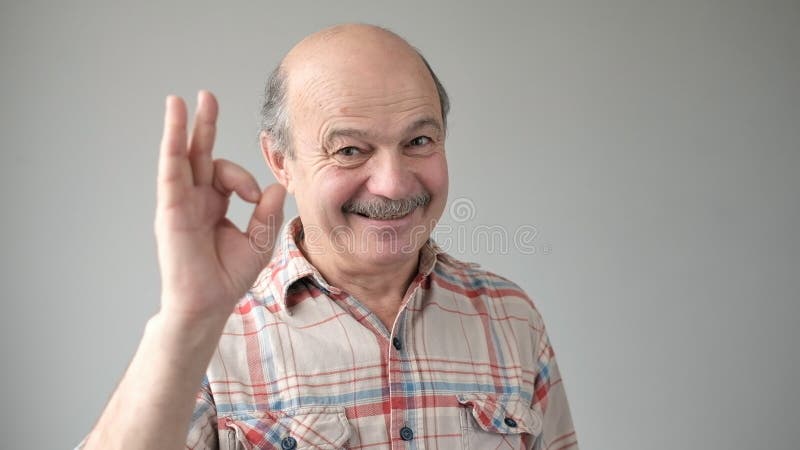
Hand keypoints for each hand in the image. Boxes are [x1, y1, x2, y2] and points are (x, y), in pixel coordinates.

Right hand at [154, 91, 284, 320]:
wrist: (207, 304)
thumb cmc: (228, 276)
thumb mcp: (259, 241)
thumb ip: (267, 214)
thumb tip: (277, 186)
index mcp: (213, 204)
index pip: (226, 174)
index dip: (244, 179)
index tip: (257, 197)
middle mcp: (194, 199)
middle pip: (198, 154)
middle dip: (202, 125)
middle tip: (206, 96)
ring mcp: (180, 202)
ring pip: (180, 157)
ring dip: (180, 127)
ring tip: (180, 99)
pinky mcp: (170, 208)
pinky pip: (170, 171)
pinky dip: (171, 145)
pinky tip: (173, 122)